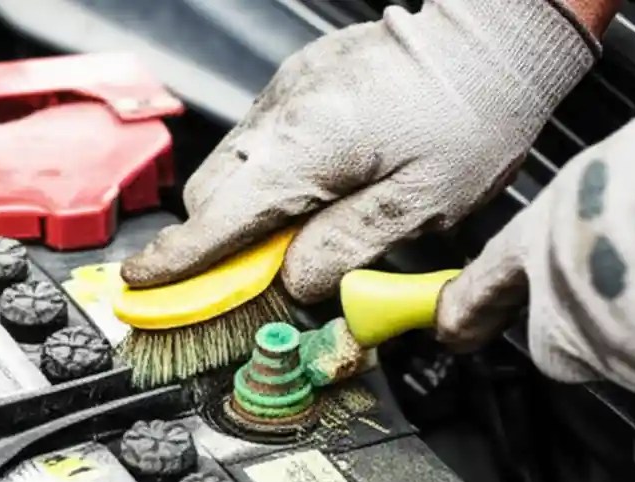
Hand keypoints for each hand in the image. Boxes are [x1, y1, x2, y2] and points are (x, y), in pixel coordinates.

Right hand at [121, 1, 597, 302]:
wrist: (494, 43)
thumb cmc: (470, 117)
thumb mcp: (421, 207)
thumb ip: (346, 248)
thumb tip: (294, 280)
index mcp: (303, 150)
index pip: (214, 218)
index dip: (175, 261)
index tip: (141, 286)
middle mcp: (280, 117)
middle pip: (210, 195)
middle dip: (214, 243)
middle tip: (249, 282)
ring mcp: (285, 95)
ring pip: (231, 167)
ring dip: (242, 211)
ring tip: (291, 240)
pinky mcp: (299, 85)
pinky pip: (260, 141)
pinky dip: (266, 177)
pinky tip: (311, 193)